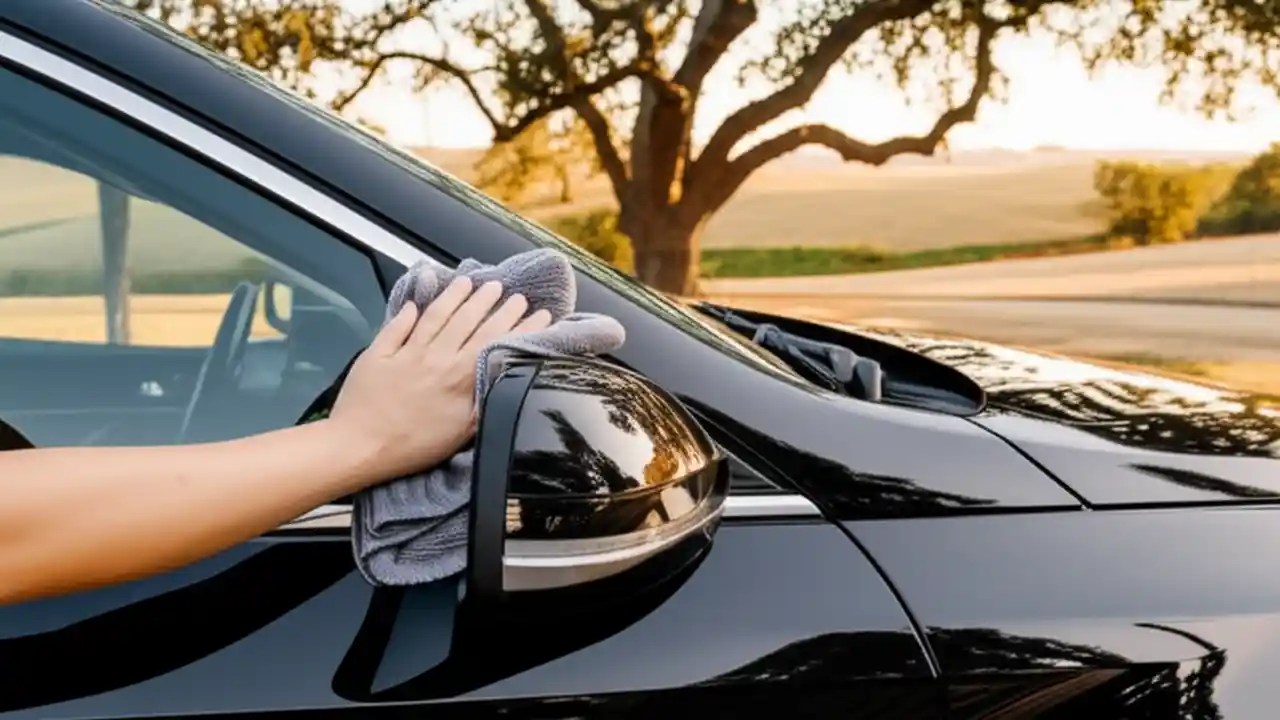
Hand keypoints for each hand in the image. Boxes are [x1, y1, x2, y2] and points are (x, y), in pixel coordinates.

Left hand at [329, 277, 551, 481]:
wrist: (360, 445)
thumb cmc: (413, 447)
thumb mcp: (461, 433)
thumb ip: (483, 402)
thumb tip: (503, 376)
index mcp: (460, 376)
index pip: (496, 342)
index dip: (520, 326)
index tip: (539, 313)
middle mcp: (437, 357)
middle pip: (470, 322)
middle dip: (495, 305)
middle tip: (513, 292)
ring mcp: (408, 351)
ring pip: (438, 316)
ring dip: (458, 297)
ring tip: (473, 283)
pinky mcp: (381, 352)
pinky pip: (399, 326)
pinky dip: (411, 312)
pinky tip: (418, 302)